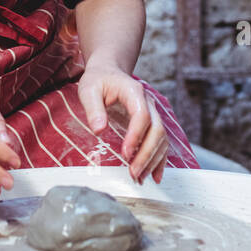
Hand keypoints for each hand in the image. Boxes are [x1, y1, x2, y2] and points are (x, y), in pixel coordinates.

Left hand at [77, 58, 168, 183]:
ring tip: (139, 178)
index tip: (125, 153)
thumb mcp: (89, 89)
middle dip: (146, 154)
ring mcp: (153, 114)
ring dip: (153, 160)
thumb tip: (99, 130)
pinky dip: (160, 160)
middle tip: (133, 173)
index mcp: (134, 92)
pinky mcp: (151, 124)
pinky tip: (155, 176)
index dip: (135, 135)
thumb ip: (93, 108)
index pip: (142, 115)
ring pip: (162, 139)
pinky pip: (161, 143)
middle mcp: (149, 103)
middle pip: (156, 130)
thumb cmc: (98, 80)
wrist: (109, 72)